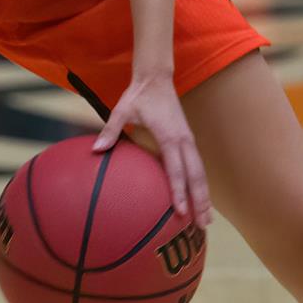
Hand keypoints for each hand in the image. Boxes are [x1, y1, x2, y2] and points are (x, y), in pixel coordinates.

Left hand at [94, 74, 211, 228]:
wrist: (156, 78)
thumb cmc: (138, 96)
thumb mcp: (121, 110)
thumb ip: (110, 130)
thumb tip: (96, 149)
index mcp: (170, 136)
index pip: (176, 169)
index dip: (179, 191)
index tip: (181, 211)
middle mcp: (184, 140)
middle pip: (196, 176)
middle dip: (200, 201)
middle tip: (201, 225)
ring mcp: (189, 140)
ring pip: (201, 173)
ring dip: (204, 196)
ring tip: (207, 220)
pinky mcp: (188, 140)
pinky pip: (197, 166)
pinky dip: (201, 184)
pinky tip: (200, 199)